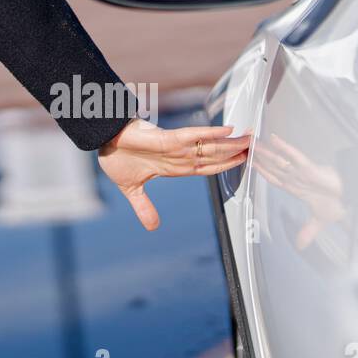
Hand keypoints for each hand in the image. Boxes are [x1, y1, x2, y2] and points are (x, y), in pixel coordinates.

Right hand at [97, 119, 251, 230]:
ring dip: (230, 143)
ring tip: (250, 139)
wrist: (100, 140)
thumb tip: (153, 227)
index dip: (225, 164)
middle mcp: (178, 155)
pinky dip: (210, 133)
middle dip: (234, 152)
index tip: (243, 160)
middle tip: (257, 146)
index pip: (206, 166)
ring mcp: (173, 147)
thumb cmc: (116, 156)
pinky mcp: (165, 139)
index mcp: (173, 165)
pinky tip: (227, 130)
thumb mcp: (132, 189)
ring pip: (208, 145)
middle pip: (213, 154)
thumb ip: (144, 206)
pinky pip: (192, 136)